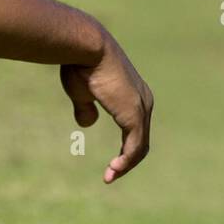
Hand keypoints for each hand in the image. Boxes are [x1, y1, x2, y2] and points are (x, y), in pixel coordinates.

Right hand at [60, 30, 153, 183]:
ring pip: (139, 147)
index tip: (111, 164)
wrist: (85, 46)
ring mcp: (141, 108)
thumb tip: (88, 123)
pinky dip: (125, 162)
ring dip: (125, 165)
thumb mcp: (81, 91)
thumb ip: (86, 107)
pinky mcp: (134, 115)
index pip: (135, 128)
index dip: (124, 148)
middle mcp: (143, 101)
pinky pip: (135, 147)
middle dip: (126, 160)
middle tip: (110, 174)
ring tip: (109, 177)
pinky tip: (113, 170)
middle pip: (141, 140)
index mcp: (133, 94)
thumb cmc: (80, 63)